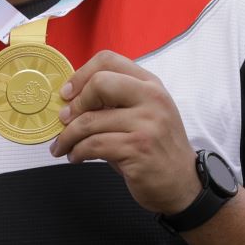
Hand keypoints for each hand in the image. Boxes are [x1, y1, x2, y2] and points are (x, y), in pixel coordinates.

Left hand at [50, 51, 200, 215]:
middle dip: (74, 104)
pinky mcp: (138, 149)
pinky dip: (77, 152)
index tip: (67, 93)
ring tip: (63, 146)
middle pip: (99, 83)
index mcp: (151, 85)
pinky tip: (76, 157)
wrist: (182, 184)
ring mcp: (147, 123)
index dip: (80, 74)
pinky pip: (93, 145)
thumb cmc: (155, 148)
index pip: (108, 60)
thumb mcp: (142, 115)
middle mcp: (152, 99)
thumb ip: (114, 102)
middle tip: (64, 120)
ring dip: (67, 137)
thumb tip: (69, 100)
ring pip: (90, 121)